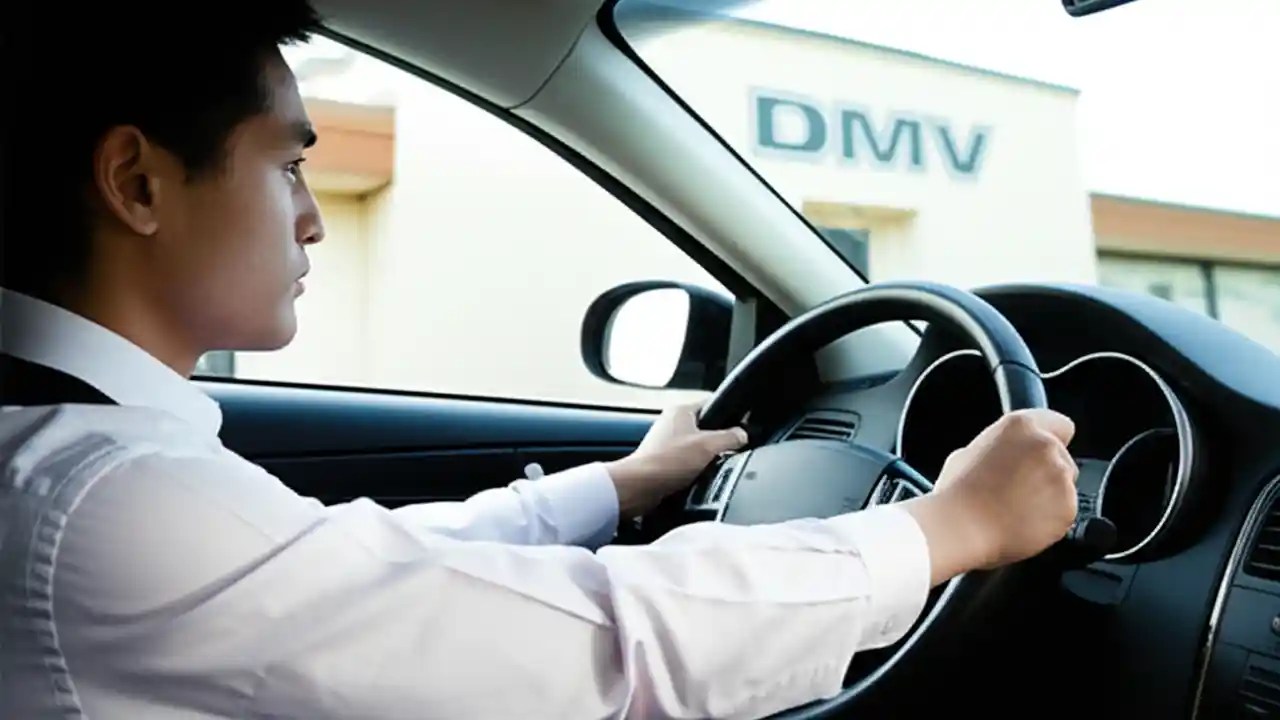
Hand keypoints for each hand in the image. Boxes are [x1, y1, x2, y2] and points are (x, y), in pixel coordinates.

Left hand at [605, 401, 749, 517]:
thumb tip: (743, 435)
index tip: (741, 428)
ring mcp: (665, 443)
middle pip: (705, 429)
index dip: (729, 415)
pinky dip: (694, 471)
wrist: (640, 488)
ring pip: (696, 448)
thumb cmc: (669, 461)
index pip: (712, 404)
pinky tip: (699, 479)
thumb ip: (731, 437)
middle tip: (729, 453)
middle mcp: (671, 423)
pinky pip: (686, 464)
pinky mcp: (662, 462)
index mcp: (681, 410)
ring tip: (712, 469)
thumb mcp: (709, 445)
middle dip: (717, 442)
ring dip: (705, 459)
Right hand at [902, 408, 1078, 585]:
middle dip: (1047, 472)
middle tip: (1021, 488)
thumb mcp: (969, 453)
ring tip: (1018, 509)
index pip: (1059, 424)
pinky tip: (1024, 522)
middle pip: (1063, 458)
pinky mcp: (1068, 507)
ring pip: (1065, 487)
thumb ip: (998, 449)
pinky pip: (1065, 512)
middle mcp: (1046, 446)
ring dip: (1049, 496)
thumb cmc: (958, 493)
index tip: (1042, 454)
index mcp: (1021, 426)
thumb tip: (1004, 456)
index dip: (1051, 440)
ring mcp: (1060, 477)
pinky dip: (1051, 519)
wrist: (963, 527)